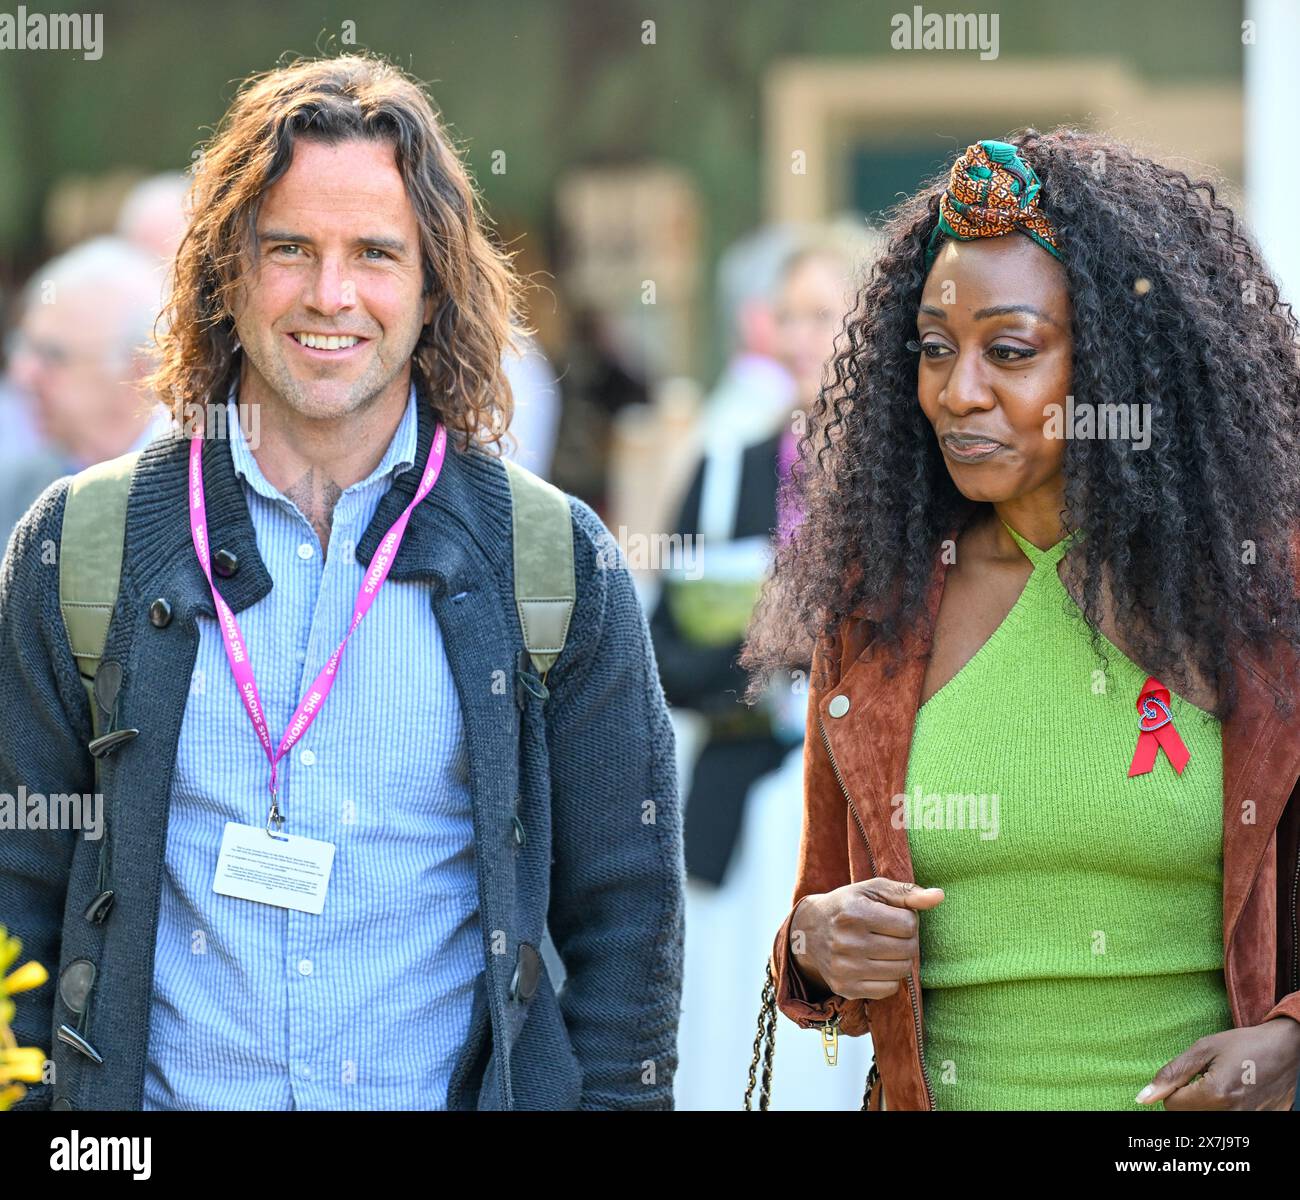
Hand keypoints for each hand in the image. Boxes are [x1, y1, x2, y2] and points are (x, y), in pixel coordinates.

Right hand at [791, 877, 944, 999]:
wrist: (809, 931)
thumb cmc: (848, 905)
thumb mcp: (872, 890)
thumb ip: (907, 892)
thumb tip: (939, 896)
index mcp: (854, 913)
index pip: (908, 924)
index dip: (908, 919)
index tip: (894, 917)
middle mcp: (847, 942)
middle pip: (907, 949)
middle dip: (907, 940)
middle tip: (893, 934)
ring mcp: (845, 968)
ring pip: (901, 971)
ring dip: (900, 959)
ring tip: (885, 947)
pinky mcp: (846, 988)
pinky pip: (888, 989)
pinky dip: (890, 977)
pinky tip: (877, 964)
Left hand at [1136, 1017, 1299, 1109]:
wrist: (1287, 1048)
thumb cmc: (1244, 1044)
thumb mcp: (1203, 1049)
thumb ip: (1172, 1074)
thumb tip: (1143, 1097)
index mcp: (1216, 1095)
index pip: (1171, 1106)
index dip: (1176, 1088)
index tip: (1192, 1074)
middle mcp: (1233, 1114)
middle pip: (1189, 1116)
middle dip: (1190, 1098)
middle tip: (1208, 1078)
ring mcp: (1249, 1121)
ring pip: (1207, 1119)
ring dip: (1209, 1104)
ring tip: (1224, 1084)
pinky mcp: (1262, 1123)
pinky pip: (1230, 1119)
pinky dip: (1228, 1108)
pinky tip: (1239, 1092)